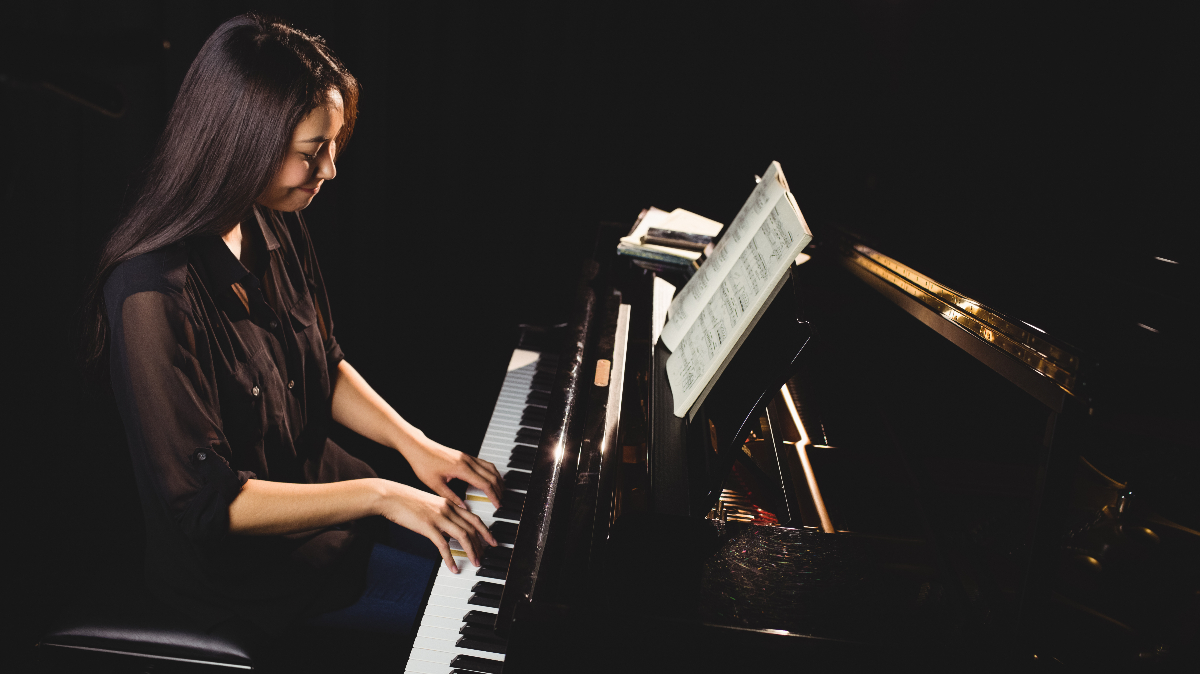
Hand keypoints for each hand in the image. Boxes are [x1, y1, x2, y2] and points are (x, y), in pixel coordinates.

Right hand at [377, 481, 496, 571]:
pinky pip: (444, 546)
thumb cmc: (406, 501)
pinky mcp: (428, 527)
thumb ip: (441, 515)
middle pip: (472, 528)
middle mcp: (447, 509)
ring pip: (463, 536)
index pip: (473, 518)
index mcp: (449, 503)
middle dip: (482, 544)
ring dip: (472, 552)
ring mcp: (438, 517)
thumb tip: (448, 531)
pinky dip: (451, 558)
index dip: (485, 530)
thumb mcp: (429, 505)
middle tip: (485, 557)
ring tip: (475, 563)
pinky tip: (453, 568)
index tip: (492, 541)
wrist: (390, 496)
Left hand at [405, 435, 504, 508]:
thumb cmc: (423, 464)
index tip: (497, 505)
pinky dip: (491, 472)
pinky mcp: (465, 455)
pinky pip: (484, 463)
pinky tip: (489, 479)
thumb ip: (451, 497)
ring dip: (497, 480)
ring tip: (499, 491)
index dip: (493, 496)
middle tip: (501, 501)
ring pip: (490, 468)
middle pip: (492, 476)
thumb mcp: (435, 485)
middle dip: (499, 489)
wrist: (417, 447)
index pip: (485, 484)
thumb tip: (463, 507)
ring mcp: (467, 457)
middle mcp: (468, 461)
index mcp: (462, 469)